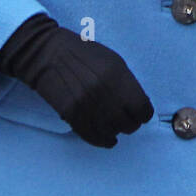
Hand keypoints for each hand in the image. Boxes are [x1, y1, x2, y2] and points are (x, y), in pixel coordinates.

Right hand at [0, 14, 152, 148]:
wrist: (51, 54)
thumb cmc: (86, 54)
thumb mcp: (114, 62)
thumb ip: (127, 83)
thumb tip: (137, 104)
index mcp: (119, 77)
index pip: (141, 108)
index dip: (144, 113)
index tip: (142, 114)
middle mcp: (105, 94)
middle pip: (128, 123)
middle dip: (132, 124)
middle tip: (129, 122)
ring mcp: (87, 106)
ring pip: (111, 132)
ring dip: (116, 132)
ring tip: (117, 129)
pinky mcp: (71, 115)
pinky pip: (92, 136)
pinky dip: (102, 141)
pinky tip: (108, 140)